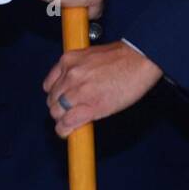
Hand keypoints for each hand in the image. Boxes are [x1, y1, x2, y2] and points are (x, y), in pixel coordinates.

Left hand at [43, 40, 162, 137]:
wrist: (140, 59)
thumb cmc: (122, 57)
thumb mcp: (91, 57)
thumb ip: (79, 70)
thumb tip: (74, 86)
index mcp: (68, 60)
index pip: (48, 85)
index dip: (55, 96)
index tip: (61, 101)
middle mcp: (70, 75)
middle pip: (52, 100)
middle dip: (59, 109)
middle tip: (69, 113)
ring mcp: (79, 91)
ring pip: (57, 113)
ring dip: (62, 120)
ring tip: (70, 123)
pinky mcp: (90, 106)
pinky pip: (68, 123)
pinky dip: (65, 130)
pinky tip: (68, 132)